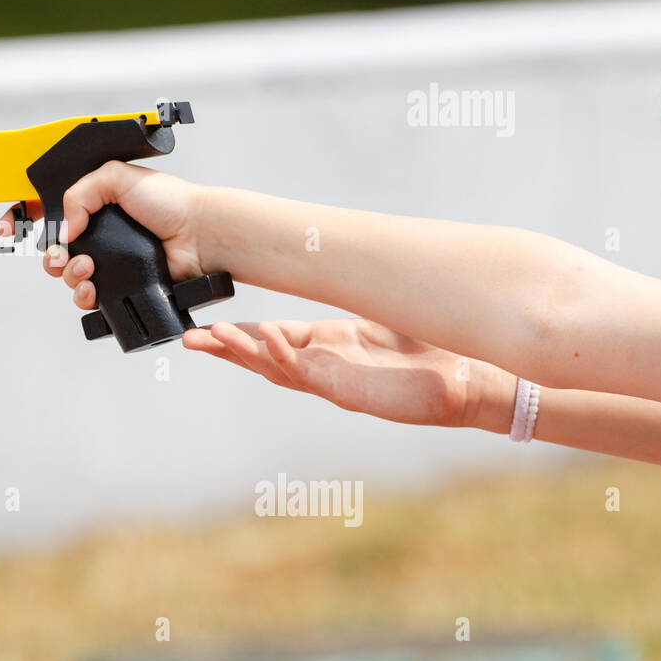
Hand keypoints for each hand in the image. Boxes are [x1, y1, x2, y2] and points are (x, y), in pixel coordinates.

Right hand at [0, 162, 206, 310]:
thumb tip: (63, 228)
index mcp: (95, 205)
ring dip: (68, 274)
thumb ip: (80, 194)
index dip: (22, 218)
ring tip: (87, 268)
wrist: (200, 236)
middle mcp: (100, 234)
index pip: (48, 211)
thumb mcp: (118, 177)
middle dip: (52, 256)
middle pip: (54, 250)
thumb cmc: (171, 203)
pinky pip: (89, 298)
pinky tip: (92, 287)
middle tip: (66, 255)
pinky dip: (84, 295)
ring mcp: (110, 263)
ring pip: (68, 276)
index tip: (6, 226)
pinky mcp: (121, 287)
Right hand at [184, 317, 514, 429]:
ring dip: (242, 354)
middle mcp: (324, 366)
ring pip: (275, 367)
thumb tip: (347, 268)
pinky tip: (268, 338)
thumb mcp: (387, 319)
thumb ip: (360, 301)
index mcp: (327, 347)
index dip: (237, 337)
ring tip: (211, 340)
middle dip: (224, 349)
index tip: (204, 329)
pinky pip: (308, 372)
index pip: (271, 339)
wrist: (473, 381)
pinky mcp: (350, 391)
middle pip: (261, 358)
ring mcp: (334, 380)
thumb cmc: (434, 352)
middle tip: (187, 339)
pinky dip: (285, 355)